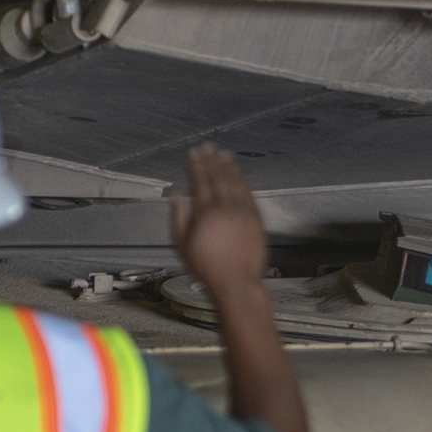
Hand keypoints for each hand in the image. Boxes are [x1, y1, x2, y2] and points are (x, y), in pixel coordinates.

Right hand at [170, 145, 269, 297]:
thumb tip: (175, 196)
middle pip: (217, 177)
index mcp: (205, 215)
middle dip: (211, 160)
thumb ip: (178, 217)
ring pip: (235, 182)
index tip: (193, 154)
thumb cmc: (207, 269)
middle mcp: (225, 210)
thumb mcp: (182, 246)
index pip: (199, 181)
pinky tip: (239, 174)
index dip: (196, 165)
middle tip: (207, 147)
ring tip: (223, 154)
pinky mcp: (256, 220)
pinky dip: (243, 181)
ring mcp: (243, 213)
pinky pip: (249, 194)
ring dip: (228, 166)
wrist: (236, 283)